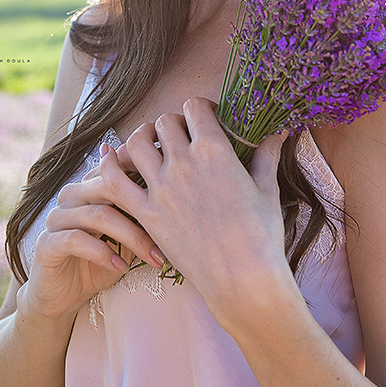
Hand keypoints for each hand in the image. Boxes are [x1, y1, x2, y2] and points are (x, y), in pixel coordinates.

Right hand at [22, 145, 164, 326]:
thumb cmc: (99, 263)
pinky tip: (121, 266)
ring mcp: (55, 217)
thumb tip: (178, 200)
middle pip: (111, 188)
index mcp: (89, 186)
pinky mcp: (45, 243)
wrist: (61, 299)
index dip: (147, 184)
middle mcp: (70, 195)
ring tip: (153, 257)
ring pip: (98, 215)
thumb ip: (140, 215)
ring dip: (131, 237)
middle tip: (170, 236)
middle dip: (144, 212)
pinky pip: (76, 239)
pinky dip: (103, 253)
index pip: (119, 172)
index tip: (176, 202)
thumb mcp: (126, 238)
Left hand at [97, 98, 291, 331]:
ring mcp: (160, 188)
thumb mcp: (267, 188)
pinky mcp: (146, 214)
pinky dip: (108, 164)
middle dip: (174, 123)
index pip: (195, 107)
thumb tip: (277, 134)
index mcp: (214, 150)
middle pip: (165, 122)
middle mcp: (183, 162)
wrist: (242, 279)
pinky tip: (110, 156)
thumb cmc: (262, 235)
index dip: (201, 108)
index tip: (208, 118)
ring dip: (143, 137)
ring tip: (153, 145)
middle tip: (182, 136)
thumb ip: (266, 155)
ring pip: (136, 143)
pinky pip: (115, 180)